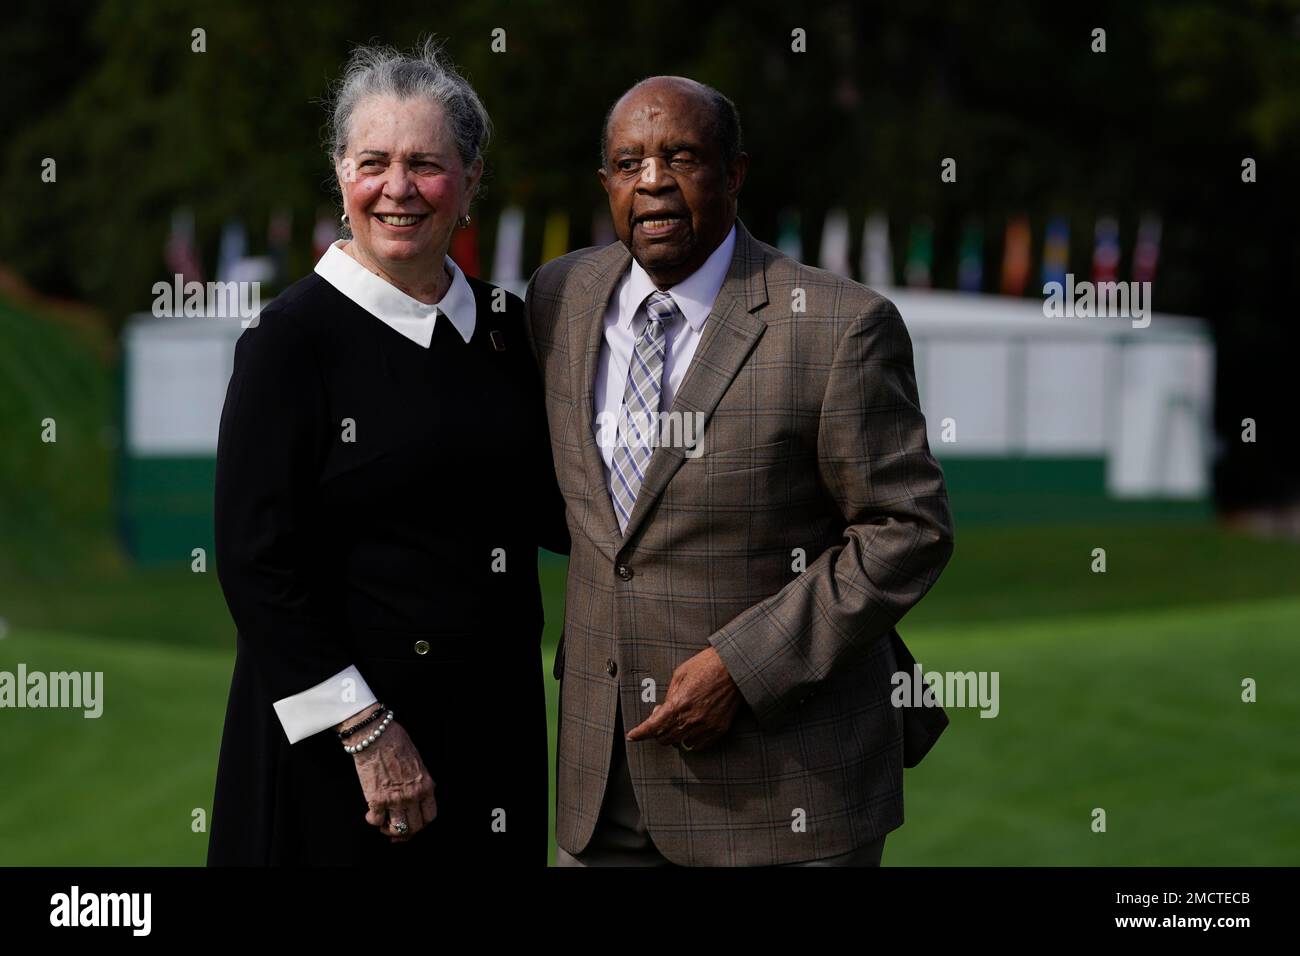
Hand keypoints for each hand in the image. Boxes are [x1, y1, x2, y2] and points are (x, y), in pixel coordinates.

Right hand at [342, 710, 436, 842]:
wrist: (375, 735)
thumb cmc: (395, 743)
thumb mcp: (418, 762)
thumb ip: (419, 781)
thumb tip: (417, 794)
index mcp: (425, 786)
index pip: (430, 816)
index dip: (420, 823)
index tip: (412, 822)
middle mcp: (413, 796)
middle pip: (414, 827)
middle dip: (405, 831)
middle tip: (396, 827)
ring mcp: (395, 799)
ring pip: (397, 829)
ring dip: (389, 830)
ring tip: (383, 822)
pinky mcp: (376, 800)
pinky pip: (376, 821)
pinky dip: (372, 820)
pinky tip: (370, 813)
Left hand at [626, 647, 742, 750]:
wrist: (734, 667)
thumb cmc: (707, 665)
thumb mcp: (680, 674)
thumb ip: (669, 695)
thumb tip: (661, 710)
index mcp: (679, 703)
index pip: (653, 726)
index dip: (640, 733)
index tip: (633, 736)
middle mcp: (691, 718)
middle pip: (665, 738)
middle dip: (657, 731)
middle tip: (661, 719)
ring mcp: (706, 726)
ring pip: (681, 743)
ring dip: (674, 735)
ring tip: (678, 721)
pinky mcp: (718, 729)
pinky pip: (698, 745)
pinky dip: (690, 740)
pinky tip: (690, 728)